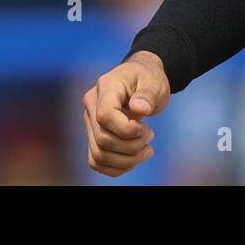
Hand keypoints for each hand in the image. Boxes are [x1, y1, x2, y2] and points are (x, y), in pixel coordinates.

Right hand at [81, 51, 167, 176]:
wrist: (141, 79)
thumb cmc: (148, 78)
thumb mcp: (155, 82)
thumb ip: (148, 94)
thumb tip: (139, 108)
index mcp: (106, 87)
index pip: (105, 116)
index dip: (125, 130)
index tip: (144, 128)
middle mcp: (92, 104)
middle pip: (102, 139)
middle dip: (131, 146)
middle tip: (150, 136)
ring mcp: (90, 121)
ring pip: (99, 154)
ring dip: (126, 160)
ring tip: (146, 149)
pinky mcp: (93, 135)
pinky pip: (97, 160)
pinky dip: (116, 166)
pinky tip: (135, 158)